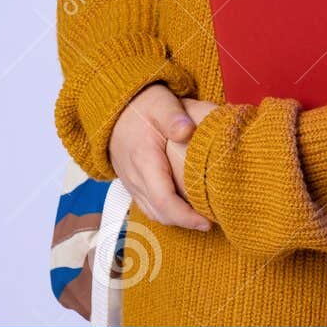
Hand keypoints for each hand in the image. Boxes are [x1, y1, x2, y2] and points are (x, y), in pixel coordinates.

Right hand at [108, 83, 210, 229]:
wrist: (115, 106)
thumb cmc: (142, 105)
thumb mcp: (161, 104)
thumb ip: (174, 116)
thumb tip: (188, 130)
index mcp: (144, 160)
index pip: (163, 200)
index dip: (185, 217)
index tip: (207, 221)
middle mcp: (134, 177)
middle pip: (159, 213)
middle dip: (185, 222)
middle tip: (211, 219)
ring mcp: (130, 182)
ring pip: (153, 213)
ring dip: (176, 219)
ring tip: (200, 216)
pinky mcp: (131, 182)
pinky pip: (147, 205)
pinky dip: (166, 212)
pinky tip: (183, 207)